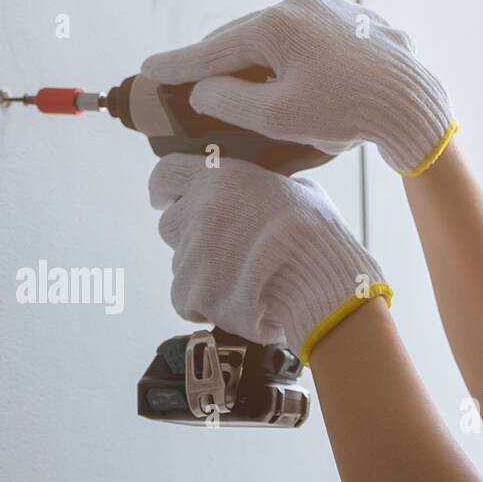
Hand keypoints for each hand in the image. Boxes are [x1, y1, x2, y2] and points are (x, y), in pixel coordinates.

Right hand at [141, 0, 456, 175]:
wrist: (414, 108)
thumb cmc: (348, 115)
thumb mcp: (279, 118)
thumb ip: (232, 101)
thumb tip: (203, 90)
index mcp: (277, 25)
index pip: (215, 48)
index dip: (179, 64)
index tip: (150, 70)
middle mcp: (304, 5)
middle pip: (248, 36)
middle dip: (220, 59)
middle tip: (191, 77)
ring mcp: (336, 10)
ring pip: (284, 34)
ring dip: (262, 57)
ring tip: (245, 79)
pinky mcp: (362, 23)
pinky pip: (318, 38)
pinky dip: (300, 57)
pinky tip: (300, 75)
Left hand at [149, 154, 391, 363]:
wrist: (317, 280)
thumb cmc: (317, 234)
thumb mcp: (300, 191)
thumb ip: (268, 190)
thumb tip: (267, 197)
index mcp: (217, 177)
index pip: (165, 174)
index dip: (164, 190)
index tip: (165, 199)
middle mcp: (195, 212)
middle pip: (171, 226)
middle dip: (192, 238)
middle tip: (225, 252)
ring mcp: (189, 255)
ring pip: (184, 268)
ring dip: (207, 275)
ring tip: (245, 284)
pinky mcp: (191, 295)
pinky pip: (188, 302)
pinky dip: (209, 307)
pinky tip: (240, 305)